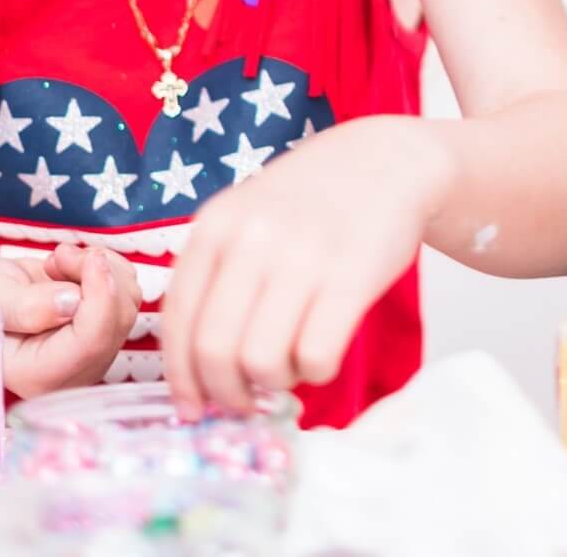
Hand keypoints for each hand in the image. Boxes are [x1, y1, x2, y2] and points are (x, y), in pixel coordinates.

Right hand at [0, 243, 142, 398]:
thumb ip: (24, 307)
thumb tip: (71, 304)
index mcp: (36, 375)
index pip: (90, 343)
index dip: (100, 297)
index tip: (90, 259)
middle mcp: (71, 370)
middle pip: (117, 320)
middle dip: (97, 274)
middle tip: (57, 256)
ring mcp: (91, 349)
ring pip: (127, 301)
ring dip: (100, 267)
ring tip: (57, 261)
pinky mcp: (104, 327)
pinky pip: (128, 289)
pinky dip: (108, 267)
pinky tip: (73, 267)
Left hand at [162, 115, 451, 417]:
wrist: (388, 159)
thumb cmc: (314, 200)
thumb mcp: (249, 216)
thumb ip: (219, 276)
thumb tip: (197, 371)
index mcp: (216, 224)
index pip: (178, 320)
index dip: (182, 377)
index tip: (194, 407)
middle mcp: (252, 238)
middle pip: (214, 351)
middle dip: (226, 394)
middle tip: (245, 401)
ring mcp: (302, 255)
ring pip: (261, 362)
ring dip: (274, 383)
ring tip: (291, 366)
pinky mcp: (351, 276)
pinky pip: (317, 357)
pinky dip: (316, 373)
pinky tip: (323, 354)